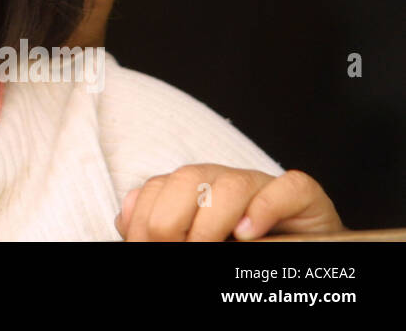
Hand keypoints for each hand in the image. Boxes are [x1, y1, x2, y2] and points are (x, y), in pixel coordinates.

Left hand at [115, 165, 342, 240]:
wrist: (303, 248)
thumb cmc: (242, 248)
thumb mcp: (195, 239)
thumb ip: (162, 228)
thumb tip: (125, 225)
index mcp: (192, 189)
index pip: (157, 188)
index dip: (143, 219)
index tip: (142, 247)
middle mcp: (223, 180)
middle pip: (188, 178)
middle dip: (170, 219)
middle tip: (174, 249)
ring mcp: (262, 185)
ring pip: (230, 184)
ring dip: (211, 221)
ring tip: (206, 249)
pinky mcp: (300, 195)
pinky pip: (285, 187)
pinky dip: (264, 209)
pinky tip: (248, 235)